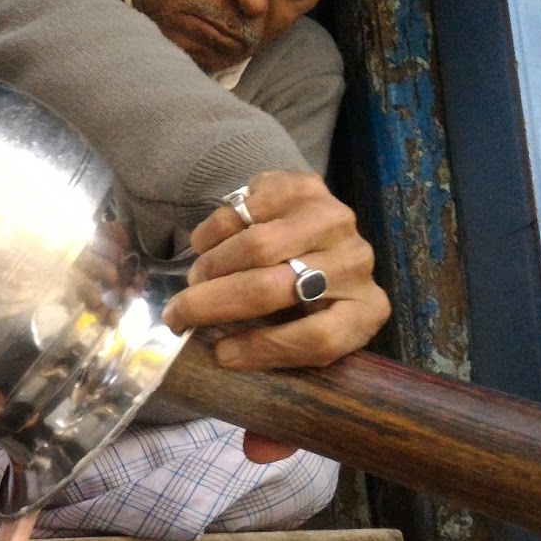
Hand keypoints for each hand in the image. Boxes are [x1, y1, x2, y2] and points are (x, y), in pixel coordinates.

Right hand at [163, 170, 388, 369]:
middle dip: (212, 304)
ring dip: (210, 267)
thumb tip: (213, 352)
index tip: (221, 355)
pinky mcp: (305, 186)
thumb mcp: (300, 328)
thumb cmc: (300, 294)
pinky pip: (244, 209)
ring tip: (195, 279)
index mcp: (365, 310)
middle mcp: (356, 261)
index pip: (318, 338)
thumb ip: (271, 341)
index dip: (264, 349)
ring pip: (254, 246)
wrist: (313, 229)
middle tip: (176, 315)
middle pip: (272, 289)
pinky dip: (212, 232)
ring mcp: (333, 219)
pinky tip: (204, 246)